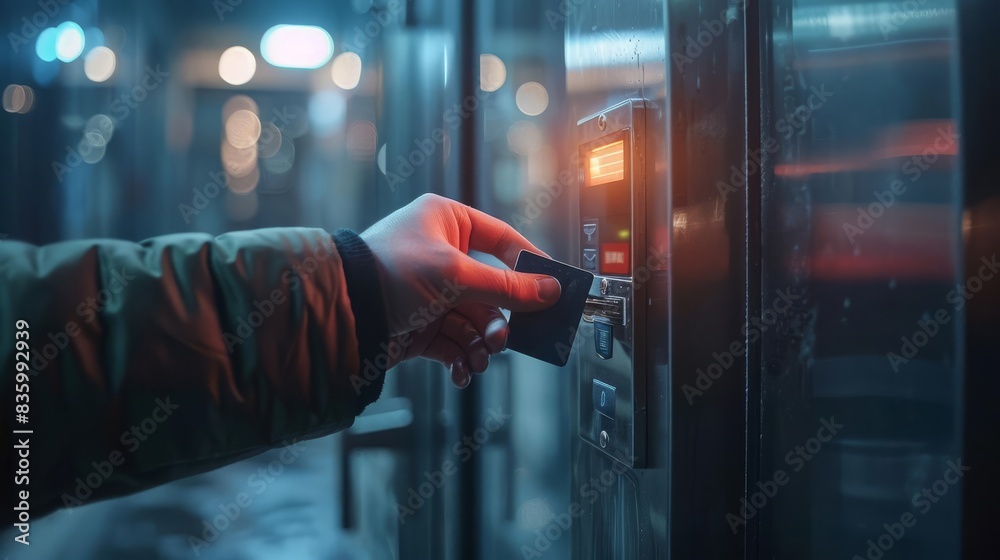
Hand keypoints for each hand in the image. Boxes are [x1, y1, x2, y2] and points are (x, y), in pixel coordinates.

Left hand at [361, 194, 560, 386]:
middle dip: (498, 320)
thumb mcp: (457, 276)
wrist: (341, 310)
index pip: (502, 239)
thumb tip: (551, 291)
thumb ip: (508, 288)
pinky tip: (461, 372)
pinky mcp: (420, 325)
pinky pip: (453, 343)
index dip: (529, 264)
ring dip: (481, 345)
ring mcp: (430, 292)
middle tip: (504, 339)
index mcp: (447, 222)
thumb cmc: (391, 272)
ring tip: (479, 360)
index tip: (553, 287)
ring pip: (474, 321)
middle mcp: (441, 254)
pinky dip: (461, 359)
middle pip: (491, 290)